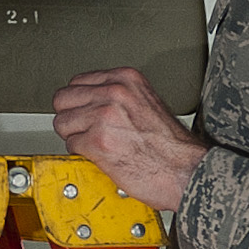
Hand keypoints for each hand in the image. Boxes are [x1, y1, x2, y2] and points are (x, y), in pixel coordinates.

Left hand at [50, 67, 208, 210]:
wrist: (187, 170)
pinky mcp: (98, 142)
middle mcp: (114, 92)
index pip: (76, 82)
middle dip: (71, 117)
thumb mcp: (146, 101)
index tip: (85, 113)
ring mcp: (105, 116)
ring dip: (75, 137)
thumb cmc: (171, 144)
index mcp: (125, 79)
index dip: (78, 102)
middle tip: (86, 130)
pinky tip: (102, 155)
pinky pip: (70, 145)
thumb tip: (88, 100)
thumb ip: (117, 95)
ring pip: (62, 123)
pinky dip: (82, 154)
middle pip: (63, 99)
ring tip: (97, 143)